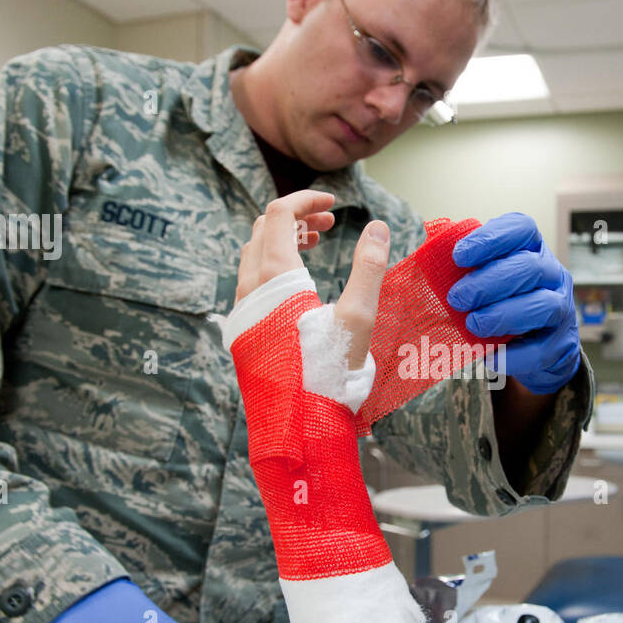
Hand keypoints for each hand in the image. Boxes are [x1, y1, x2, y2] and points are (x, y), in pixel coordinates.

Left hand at [236, 189, 389, 369]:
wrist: (299, 422)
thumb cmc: (330, 372)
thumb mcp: (357, 317)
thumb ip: (368, 268)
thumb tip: (379, 227)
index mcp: (275, 279)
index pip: (280, 215)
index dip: (306, 200)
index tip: (333, 203)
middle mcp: (250, 289)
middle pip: (264, 229)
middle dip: (296, 217)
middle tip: (329, 223)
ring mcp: (243, 309)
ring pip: (253, 253)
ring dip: (282, 239)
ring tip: (315, 243)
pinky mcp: (243, 328)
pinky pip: (250, 279)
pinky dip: (272, 264)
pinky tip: (297, 280)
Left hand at [446, 213, 580, 393]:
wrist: (539, 346)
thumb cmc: (505, 303)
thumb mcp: (488, 279)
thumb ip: (466, 267)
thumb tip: (429, 249)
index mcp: (533, 249)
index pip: (521, 229)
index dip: (490, 239)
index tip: (458, 256)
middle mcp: (553, 274)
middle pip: (529, 267)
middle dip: (487, 283)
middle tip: (457, 299)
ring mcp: (562, 308)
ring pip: (542, 305)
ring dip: (502, 315)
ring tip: (473, 324)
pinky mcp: (561, 344)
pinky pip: (540, 349)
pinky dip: (512, 355)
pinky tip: (490, 357)